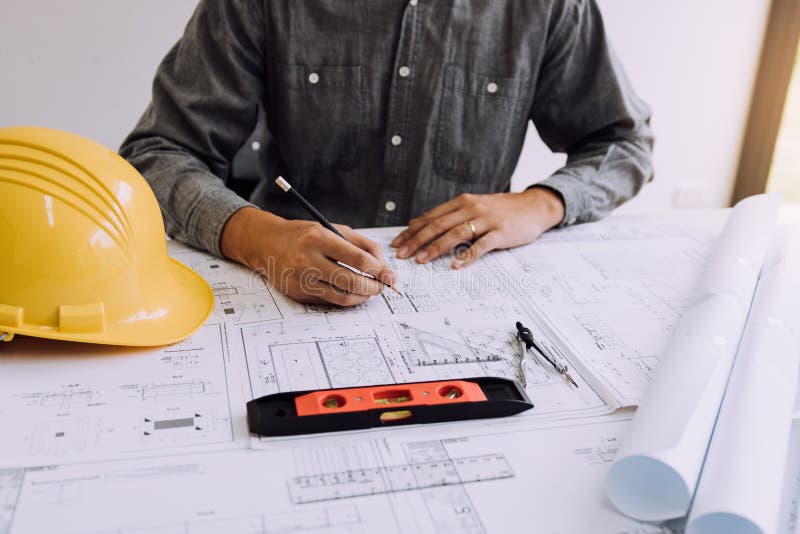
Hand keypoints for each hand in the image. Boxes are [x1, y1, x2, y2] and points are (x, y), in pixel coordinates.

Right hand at [221, 207, 396, 305]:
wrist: (266, 243)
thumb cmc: (304, 235)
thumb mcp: (332, 228)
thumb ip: (361, 243)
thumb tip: (383, 265)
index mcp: (319, 238)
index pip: (358, 259)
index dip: (379, 270)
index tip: (391, 276)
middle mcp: (308, 260)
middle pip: (352, 282)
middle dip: (374, 287)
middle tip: (383, 286)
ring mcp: (302, 280)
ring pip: (343, 297)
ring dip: (362, 296)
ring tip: (370, 290)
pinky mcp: (298, 294)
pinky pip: (330, 301)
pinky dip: (346, 298)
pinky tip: (352, 292)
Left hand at [391, 187, 564, 268]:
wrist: (534, 206)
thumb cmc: (502, 210)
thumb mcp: (474, 207)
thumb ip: (452, 215)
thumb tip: (423, 225)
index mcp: (462, 202)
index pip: (431, 217)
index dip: (412, 230)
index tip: (397, 243)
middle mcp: (471, 208)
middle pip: (438, 225)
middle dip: (416, 240)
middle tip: (401, 254)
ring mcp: (486, 220)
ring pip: (455, 234)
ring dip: (435, 248)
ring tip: (420, 260)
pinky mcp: (501, 232)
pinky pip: (481, 245)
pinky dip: (467, 256)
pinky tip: (455, 265)